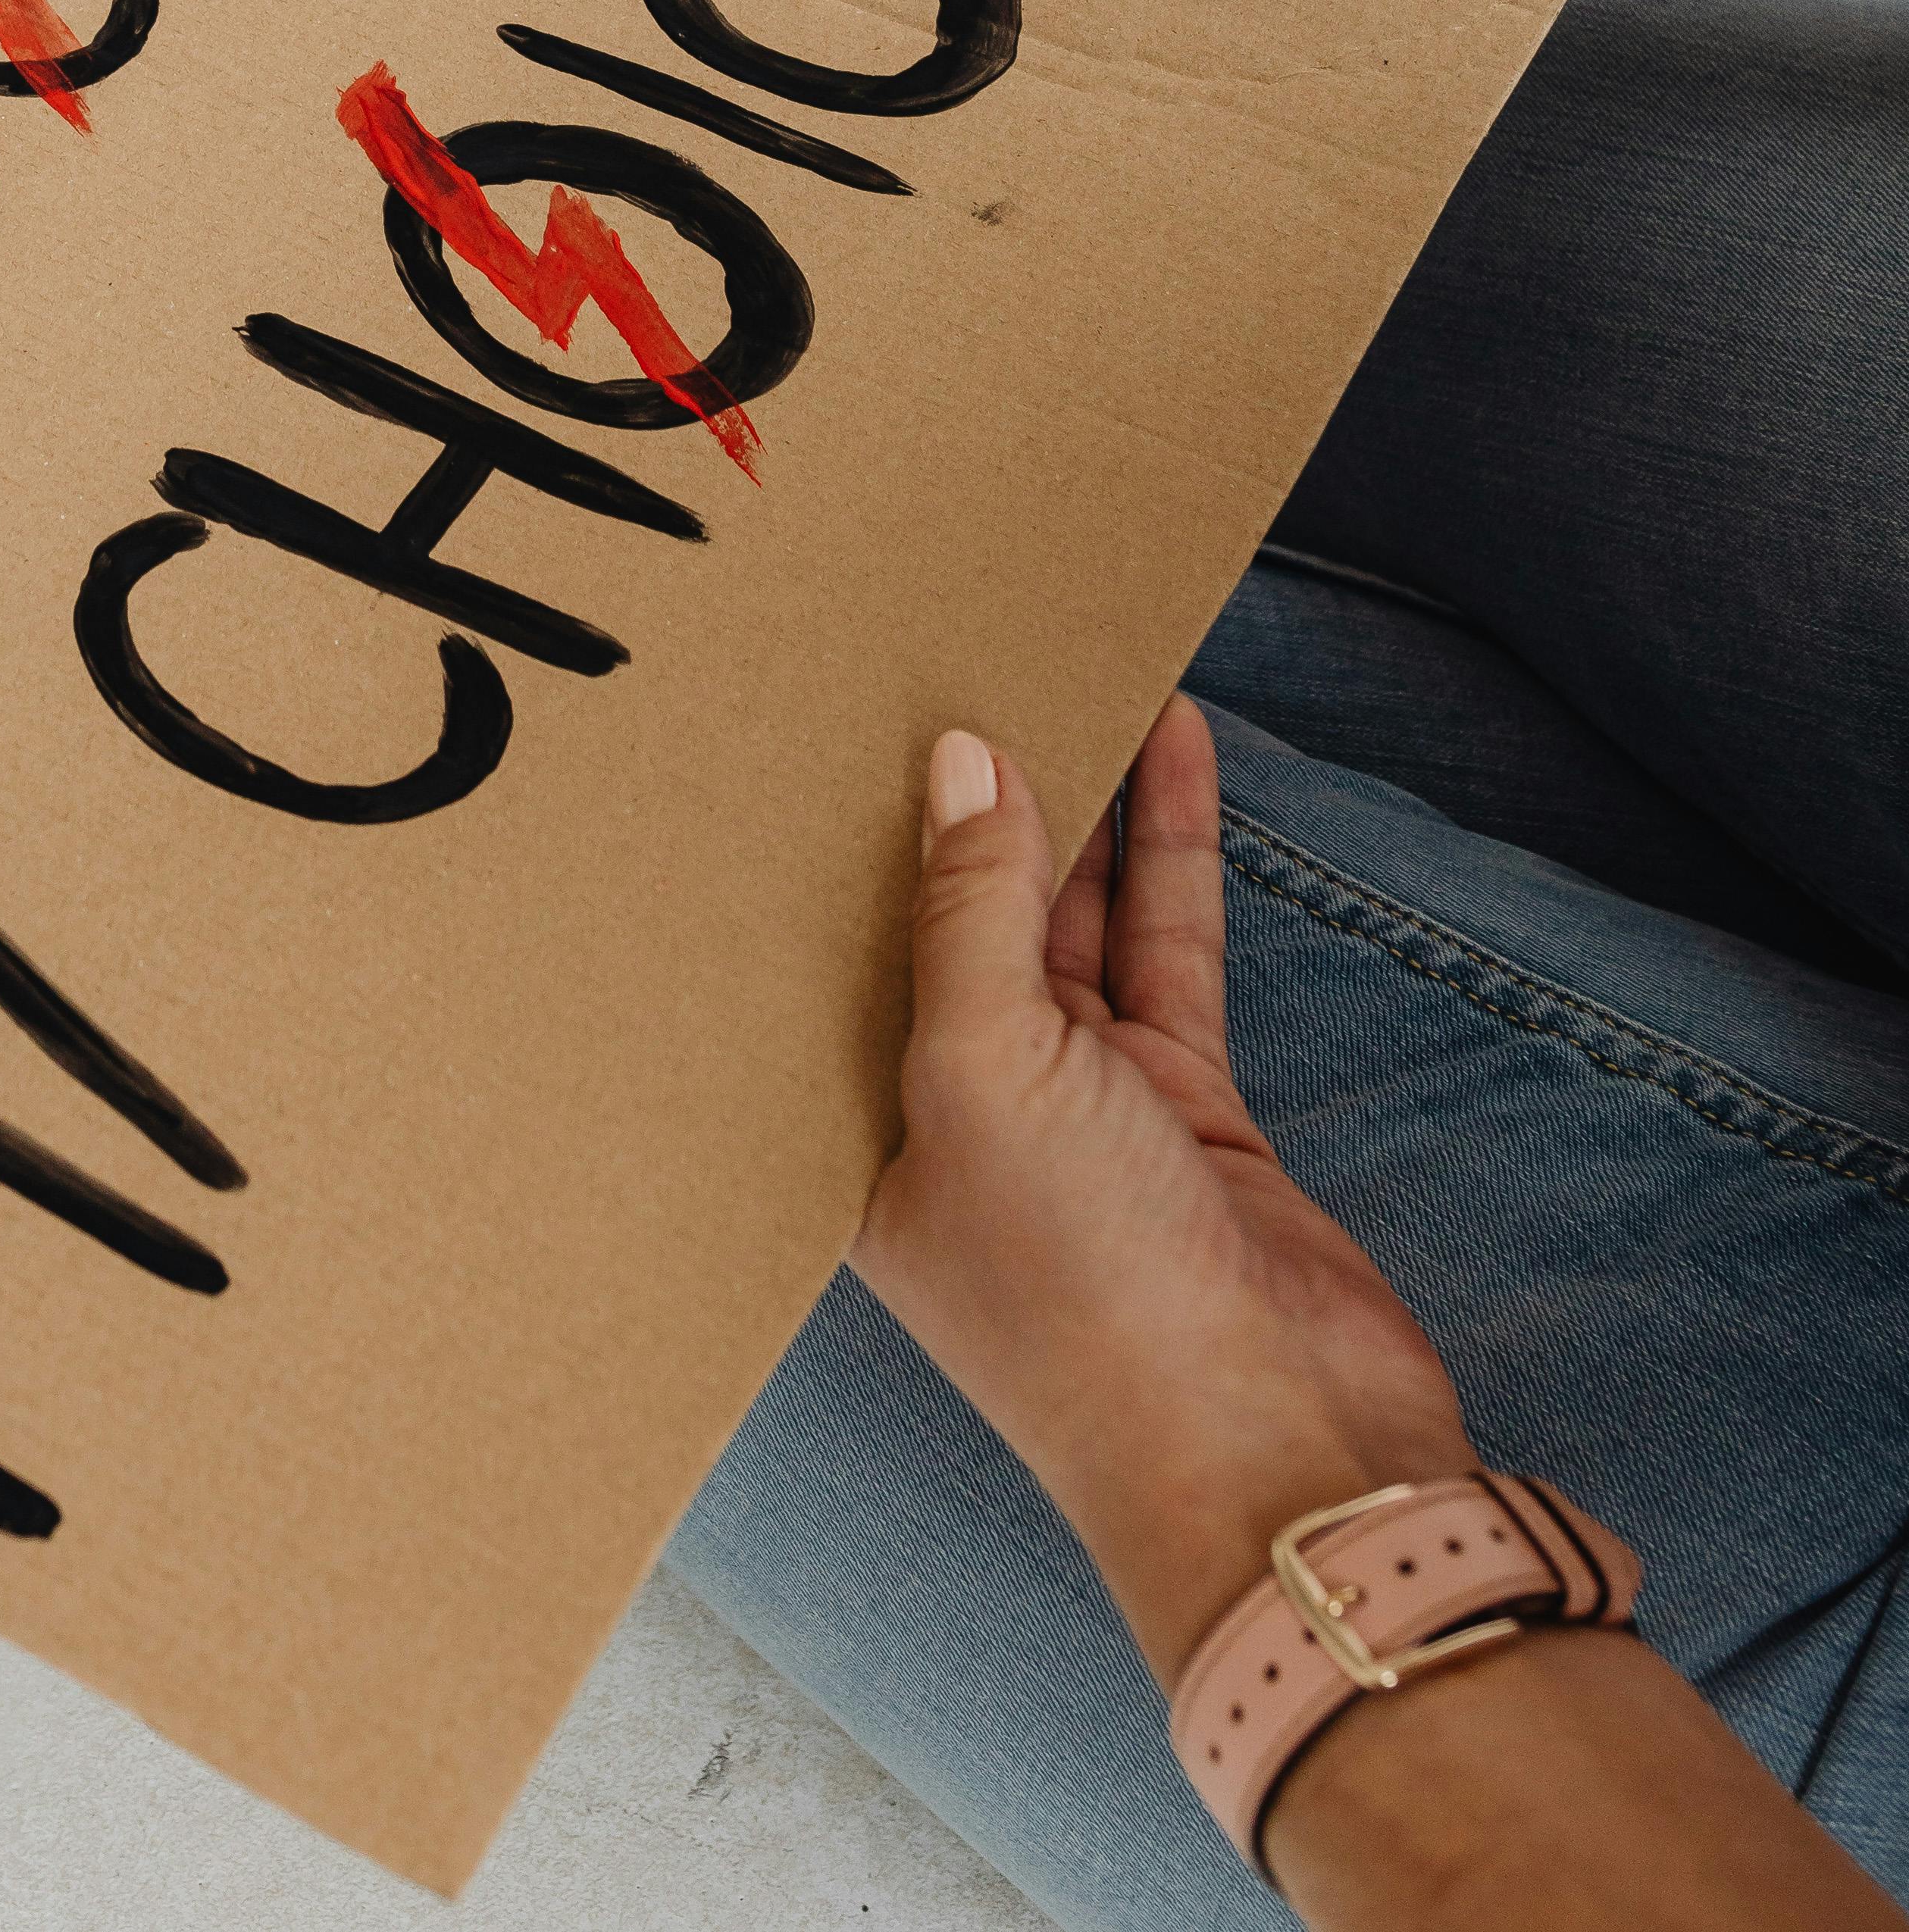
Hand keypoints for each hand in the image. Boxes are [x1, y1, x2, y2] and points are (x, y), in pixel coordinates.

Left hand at [855, 708, 1469, 1683]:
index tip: (828, 712)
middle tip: (962, 650)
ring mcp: (1082, 1113)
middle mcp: (961, 1120)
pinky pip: (1165, 944)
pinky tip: (1175, 743)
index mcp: (863, 1139)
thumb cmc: (1087, 1294)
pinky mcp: (1187, 1107)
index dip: (832, 842)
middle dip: (960, 802)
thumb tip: (956, 761)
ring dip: (1076, 801)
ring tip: (1072, 656)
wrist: (1277, 1454)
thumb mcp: (988, 1070)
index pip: (830, 960)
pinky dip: (1169, 845)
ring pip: (1066, 918)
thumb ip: (971, 908)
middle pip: (950, 924)